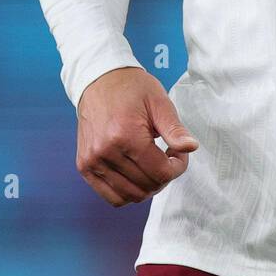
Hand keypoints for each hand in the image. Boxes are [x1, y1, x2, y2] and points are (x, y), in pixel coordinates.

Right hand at [76, 67, 198, 206]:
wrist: (99, 79)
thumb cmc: (131, 88)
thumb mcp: (159, 102)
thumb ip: (174, 129)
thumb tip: (191, 147)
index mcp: (126, 135)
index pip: (161, 173)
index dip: (177, 166)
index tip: (178, 151)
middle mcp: (105, 152)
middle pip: (147, 186)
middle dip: (164, 175)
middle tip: (167, 155)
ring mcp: (92, 161)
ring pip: (130, 196)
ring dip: (148, 186)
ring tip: (152, 163)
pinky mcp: (84, 166)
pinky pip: (111, 196)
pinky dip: (128, 192)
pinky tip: (137, 173)